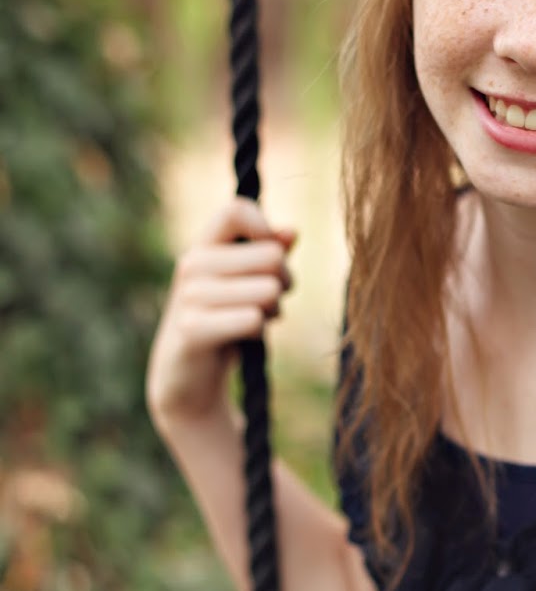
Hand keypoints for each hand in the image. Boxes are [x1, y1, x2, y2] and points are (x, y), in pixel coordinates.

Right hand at [145, 195, 297, 430]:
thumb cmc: (224, 323)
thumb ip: (267, 254)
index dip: (267, 229)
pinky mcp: (192, 331)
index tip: (274, 257)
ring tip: (257, 319)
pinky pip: (252, 319)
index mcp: (203, 246)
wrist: (188, 379)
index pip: (237, 210)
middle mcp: (192, 265)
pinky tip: (246, 337)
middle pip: (271, 255)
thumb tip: (291, 232)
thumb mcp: (245, 283)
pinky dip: (259, 331)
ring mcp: (189, 297)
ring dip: (274, 309)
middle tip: (272, 300)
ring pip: (268, 289)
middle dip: (285, 281)